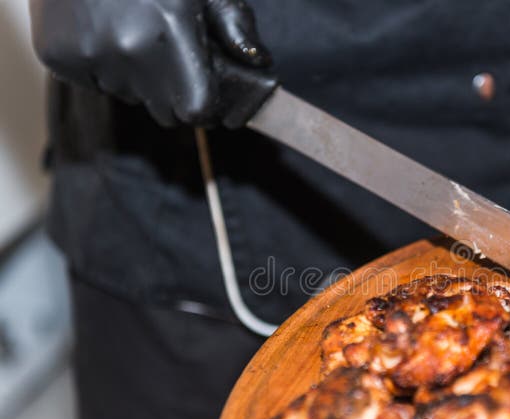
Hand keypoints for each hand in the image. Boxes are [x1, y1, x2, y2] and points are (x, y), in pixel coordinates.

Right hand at [30, 0, 276, 127]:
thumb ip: (234, 24)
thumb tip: (259, 62)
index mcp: (171, 32)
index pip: (197, 111)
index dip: (206, 107)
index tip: (206, 94)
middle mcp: (129, 49)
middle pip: (166, 113)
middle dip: (175, 94)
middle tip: (169, 54)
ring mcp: (90, 54)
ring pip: (131, 98)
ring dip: (139, 79)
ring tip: (132, 32)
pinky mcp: (59, 56)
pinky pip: (96, 85)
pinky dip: (104, 68)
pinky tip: (103, 31)